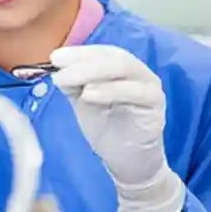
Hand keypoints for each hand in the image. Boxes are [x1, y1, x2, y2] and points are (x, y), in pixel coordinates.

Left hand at [50, 45, 185, 211]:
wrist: (125, 159)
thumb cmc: (106, 127)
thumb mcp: (82, 100)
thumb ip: (73, 83)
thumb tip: (56, 68)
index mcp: (120, 68)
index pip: (101, 52)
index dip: (79, 52)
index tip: (55, 58)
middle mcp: (138, 72)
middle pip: (113, 57)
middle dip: (82, 61)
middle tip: (58, 68)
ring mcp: (149, 86)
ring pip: (124, 69)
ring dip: (92, 72)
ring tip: (67, 80)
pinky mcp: (155, 103)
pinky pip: (135, 91)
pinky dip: (110, 90)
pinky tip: (89, 95)